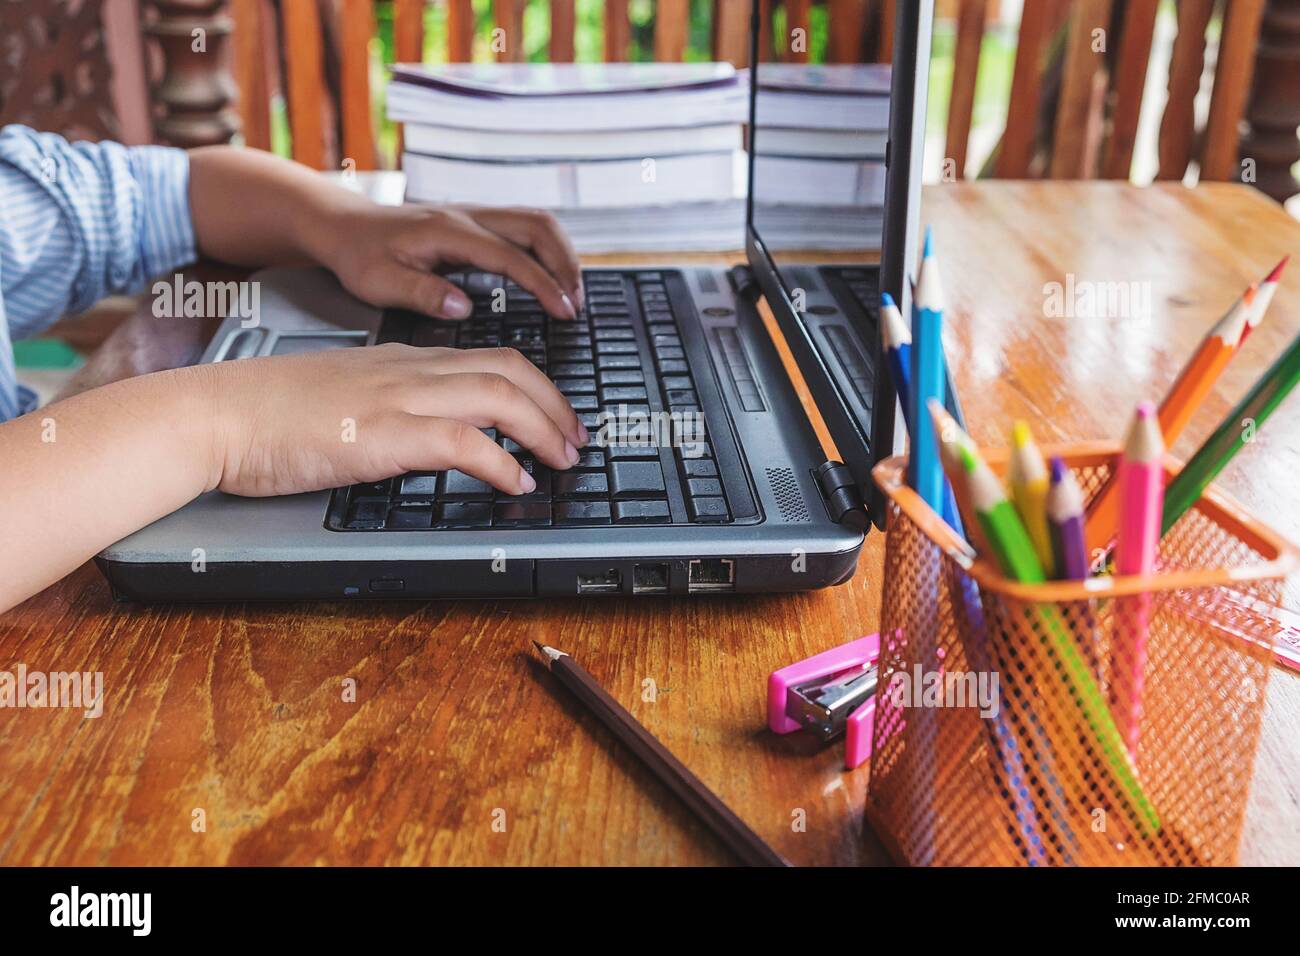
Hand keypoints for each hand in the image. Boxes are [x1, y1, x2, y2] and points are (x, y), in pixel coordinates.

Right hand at [204, 343, 587, 497]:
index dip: (535, 386)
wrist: (216, 413)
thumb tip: (418, 433)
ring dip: (543, 430)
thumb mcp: (342, 399)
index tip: (556, 414)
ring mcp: (398, 398)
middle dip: (555, 405)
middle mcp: (409, 371)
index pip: (489, 358)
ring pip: (498, 396)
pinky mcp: (382, 433)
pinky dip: (500, 462)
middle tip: (578, 439)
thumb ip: (386, 405)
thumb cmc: (267, 413)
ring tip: (563, 460)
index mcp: (401, 362)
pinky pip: (462, 442)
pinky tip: (516, 483)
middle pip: (509, 370)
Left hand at [318, 203, 583, 321]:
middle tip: (577, 304)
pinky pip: (526, 227)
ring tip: (572, 292)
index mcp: (448, 232)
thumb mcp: (380, 282)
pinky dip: (548, 250)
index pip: (511, 255)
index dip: (543, 284)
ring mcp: (475, 215)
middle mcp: (468, 216)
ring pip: (537, 222)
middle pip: (538, 226)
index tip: (564, 310)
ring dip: (562, 254)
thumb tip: (464, 308)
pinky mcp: (477, 222)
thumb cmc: (360, 256)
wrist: (345, 226)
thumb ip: (422, 294)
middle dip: (566, 264)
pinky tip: (551, 276)